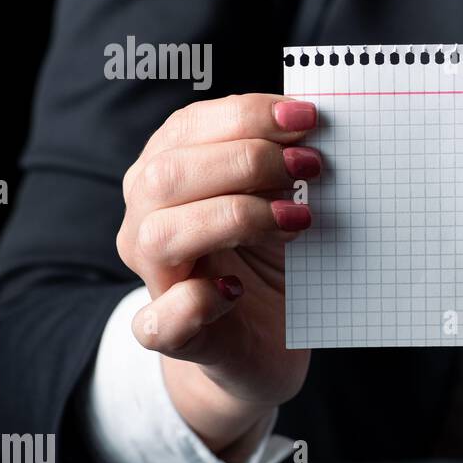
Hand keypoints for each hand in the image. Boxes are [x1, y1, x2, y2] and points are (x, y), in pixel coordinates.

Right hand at [116, 94, 319, 455]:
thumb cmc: (271, 262)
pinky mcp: (171, 336)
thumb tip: (314, 128)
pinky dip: (195, 303)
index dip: (246, 116)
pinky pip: (159, 321)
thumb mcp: (280, 203)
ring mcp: (155, 281)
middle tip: (311, 167)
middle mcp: (147, 224)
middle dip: (245, 161)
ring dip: (234, 218)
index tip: (307, 117)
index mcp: (169, 178)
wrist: (262, 346)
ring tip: (298, 220)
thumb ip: (282, 166)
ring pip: (159, 235)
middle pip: (166, 175)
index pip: (187, 129)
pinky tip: (235, 292)